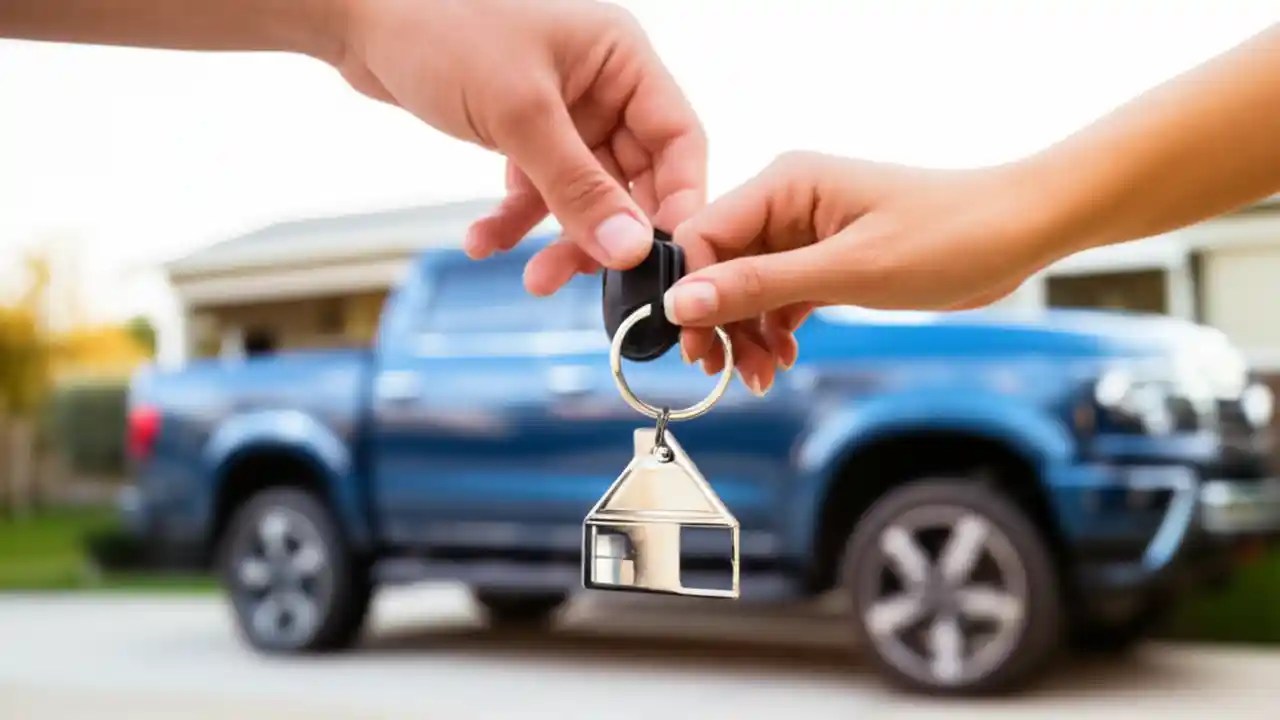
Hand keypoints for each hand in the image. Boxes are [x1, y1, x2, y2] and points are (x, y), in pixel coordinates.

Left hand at [335, 0, 705, 290]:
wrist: (359, 17)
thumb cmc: (440, 29)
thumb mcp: (520, 114)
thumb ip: (578, 188)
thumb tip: (629, 251)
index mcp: (622, 58)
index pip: (679, 141)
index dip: (678, 203)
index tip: (662, 261)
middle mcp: (601, 84)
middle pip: (633, 177)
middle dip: (608, 233)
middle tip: (585, 278)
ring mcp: (564, 109)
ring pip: (584, 193)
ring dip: (561, 237)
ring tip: (535, 279)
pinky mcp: (524, 130)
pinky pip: (537, 189)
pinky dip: (516, 219)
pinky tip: (486, 241)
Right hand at [668, 152, 1057, 395]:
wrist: (1020, 231)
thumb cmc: (948, 236)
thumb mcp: (848, 270)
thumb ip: (760, 286)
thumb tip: (684, 301)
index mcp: (784, 184)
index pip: (703, 235)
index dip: (691, 294)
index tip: (696, 347)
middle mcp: (788, 201)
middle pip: (721, 266)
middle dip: (721, 322)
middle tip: (729, 373)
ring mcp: (808, 230)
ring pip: (749, 287)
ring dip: (748, 333)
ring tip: (764, 375)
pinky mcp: (829, 256)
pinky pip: (781, 295)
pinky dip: (777, 329)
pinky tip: (785, 358)